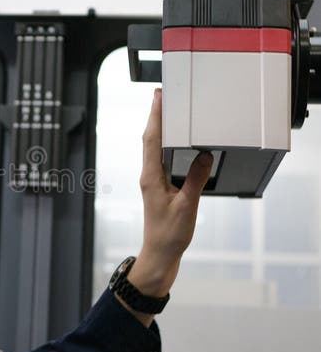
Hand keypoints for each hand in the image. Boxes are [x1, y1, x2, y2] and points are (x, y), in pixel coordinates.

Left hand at [127, 88, 212, 303]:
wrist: (159, 256)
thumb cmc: (169, 235)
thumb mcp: (187, 206)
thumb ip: (196, 179)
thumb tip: (204, 155)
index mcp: (151, 177)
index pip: (152, 140)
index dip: (156, 116)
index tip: (159, 97)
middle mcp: (148, 176)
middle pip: (150, 140)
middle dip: (156, 117)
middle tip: (163, 96)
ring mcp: (152, 182)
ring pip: (154, 149)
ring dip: (160, 129)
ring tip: (168, 112)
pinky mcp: (159, 188)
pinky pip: (160, 160)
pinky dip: (166, 146)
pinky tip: (174, 143)